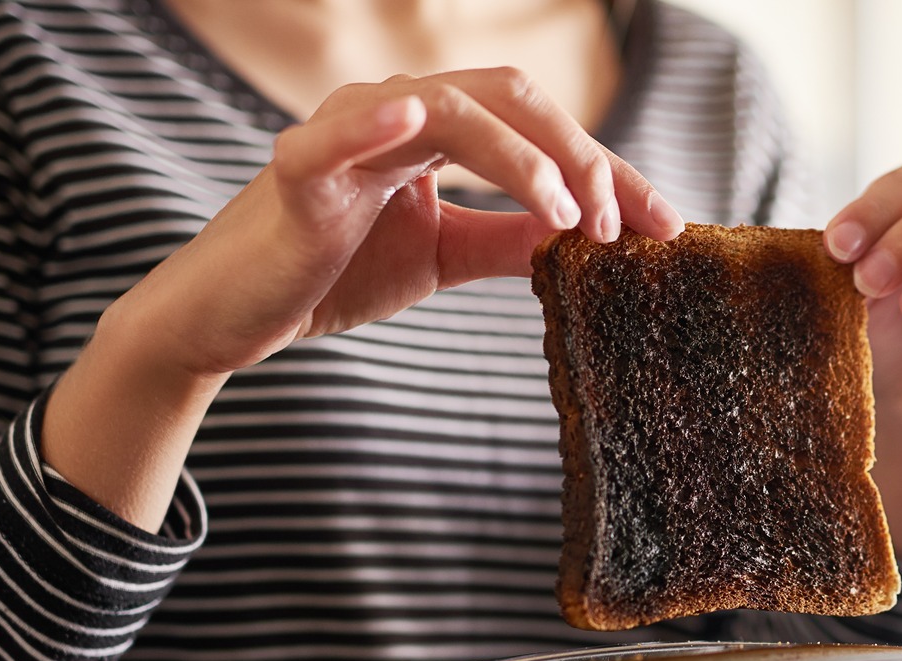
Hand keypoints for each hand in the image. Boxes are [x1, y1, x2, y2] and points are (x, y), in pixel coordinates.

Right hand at [119, 67, 684, 376]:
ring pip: (453, 109)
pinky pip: (339, 136)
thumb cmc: (331, 273)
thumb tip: (584, 236)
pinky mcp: (298, 170)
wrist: (235, 318)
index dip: (608, 172)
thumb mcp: (442, 256)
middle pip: (513, 101)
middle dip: (583, 158)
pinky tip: (414, 124)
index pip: (539, 130)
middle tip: (625, 225)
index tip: (665, 224)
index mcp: (434, 129)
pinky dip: (375, 125)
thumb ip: (508, 239)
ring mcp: (347, 131)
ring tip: (570, 216)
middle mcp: (397, 113)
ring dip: (524, 156)